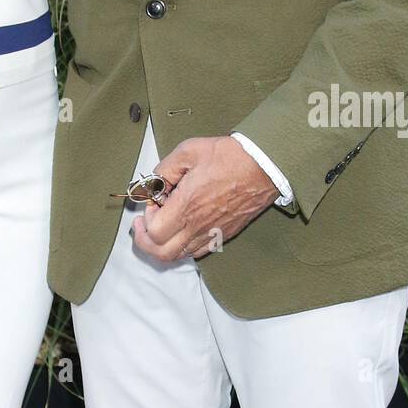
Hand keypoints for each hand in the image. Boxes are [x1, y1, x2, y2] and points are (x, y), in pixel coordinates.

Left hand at [131, 135, 278, 261]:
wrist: (263, 165)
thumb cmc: (228, 156)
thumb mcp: (188, 151)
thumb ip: (164, 169)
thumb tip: (154, 183)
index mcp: (187, 206)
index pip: (154, 232)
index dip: (146, 221)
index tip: (152, 203)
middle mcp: (199, 226)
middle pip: (163, 253)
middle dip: (146, 241)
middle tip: (144, 225)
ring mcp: (213, 234)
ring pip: (180, 255)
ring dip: (165, 245)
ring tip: (163, 226)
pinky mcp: (225, 234)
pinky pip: (199, 252)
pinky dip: (185, 246)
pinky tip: (184, 228)